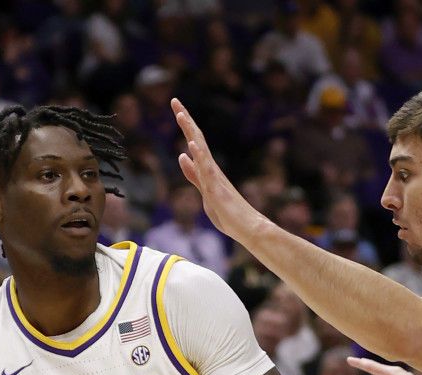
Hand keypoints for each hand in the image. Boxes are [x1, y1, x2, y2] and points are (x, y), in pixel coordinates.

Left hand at [172, 98, 263, 239]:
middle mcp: (211, 168)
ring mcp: (215, 177)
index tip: (177, 107)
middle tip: (175, 101)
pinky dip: (199, 156)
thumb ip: (193, 174)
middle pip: (197, 139)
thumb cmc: (227, 211)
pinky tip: (191, 144)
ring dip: (191, 132)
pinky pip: (206, 170)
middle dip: (186, 120)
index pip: (194, 142)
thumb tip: (182, 156)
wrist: (246, 227)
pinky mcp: (217, 188)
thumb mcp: (204, 190)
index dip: (185, 125)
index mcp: (207, 169)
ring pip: (201, 149)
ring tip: (181, 115)